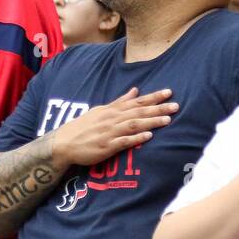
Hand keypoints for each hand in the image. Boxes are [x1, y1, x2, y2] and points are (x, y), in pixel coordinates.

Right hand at [48, 87, 178, 167]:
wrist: (63, 143)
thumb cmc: (83, 127)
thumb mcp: (101, 110)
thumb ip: (120, 102)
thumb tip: (135, 91)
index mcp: (112, 110)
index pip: (136, 102)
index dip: (153, 97)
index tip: (169, 92)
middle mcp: (112, 119)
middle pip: (138, 112)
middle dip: (157, 109)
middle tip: (176, 105)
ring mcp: (109, 133)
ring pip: (133, 125)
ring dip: (150, 122)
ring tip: (167, 120)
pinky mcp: (106, 147)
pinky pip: (123, 142)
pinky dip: (135, 138)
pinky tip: (148, 137)